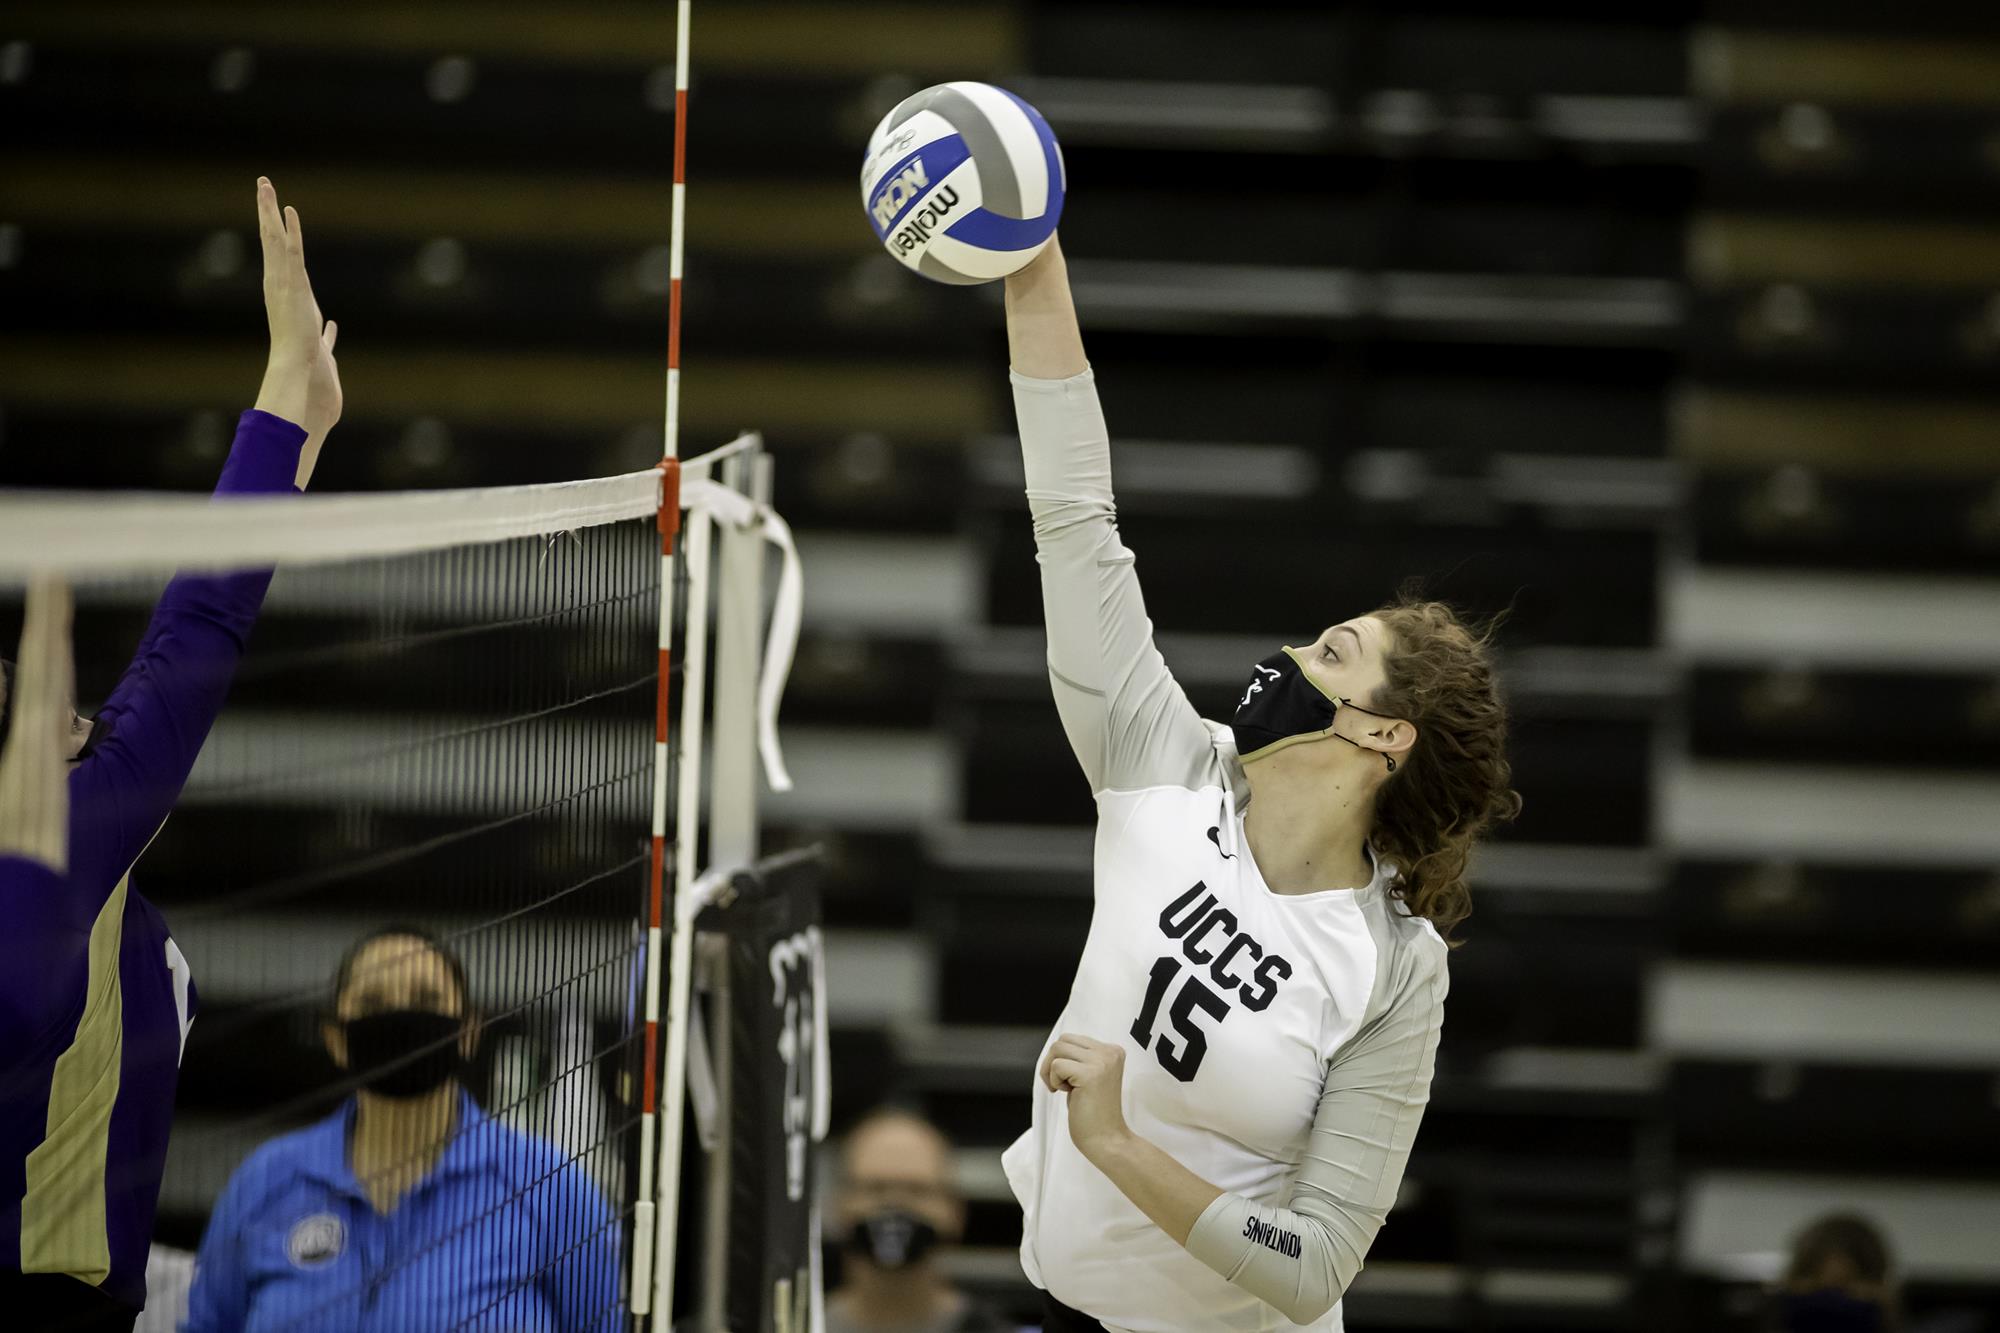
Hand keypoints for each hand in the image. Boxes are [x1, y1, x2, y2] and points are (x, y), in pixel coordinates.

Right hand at [250, 177, 340, 485]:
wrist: (302, 391)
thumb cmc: (311, 383)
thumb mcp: (324, 351)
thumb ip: (326, 338)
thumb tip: (330, 332)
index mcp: (294, 305)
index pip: (288, 264)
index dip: (284, 241)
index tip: (282, 219)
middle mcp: (284, 293)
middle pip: (275, 246)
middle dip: (269, 216)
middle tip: (263, 185)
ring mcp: (285, 290)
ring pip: (276, 242)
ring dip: (270, 213)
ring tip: (265, 184)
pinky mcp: (291, 290)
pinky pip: (287, 253)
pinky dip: (285, 231)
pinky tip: (285, 210)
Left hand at [1042, 1032, 1131, 1161]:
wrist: (1106, 1140)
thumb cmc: (1094, 1113)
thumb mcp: (1089, 1076)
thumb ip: (1080, 1058)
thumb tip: (1056, 1046)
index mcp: (1113, 1051)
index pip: (1073, 1039)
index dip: (1063, 1059)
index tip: (1069, 1081)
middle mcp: (1110, 1052)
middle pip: (1063, 1040)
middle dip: (1052, 1062)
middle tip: (1060, 1085)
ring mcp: (1102, 1062)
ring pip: (1057, 1049)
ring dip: (1052, 1070)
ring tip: (1064, 1088)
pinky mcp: (1090, 1074)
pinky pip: (1056, 1065)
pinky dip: (1054, 1080)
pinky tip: (1066, 1093)